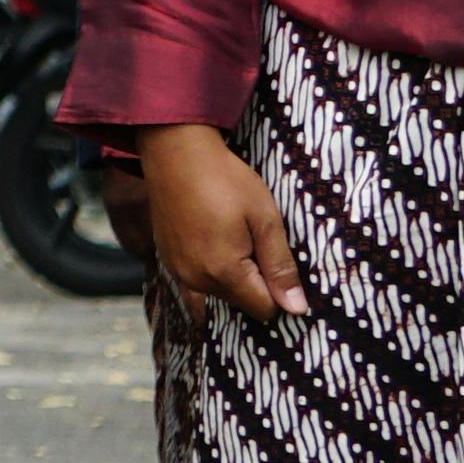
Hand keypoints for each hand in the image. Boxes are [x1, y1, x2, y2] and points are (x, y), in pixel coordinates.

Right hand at [127, 122, 296, 320]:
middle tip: (256, 240)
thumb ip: (280, 266)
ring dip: (232, 277)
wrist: (175, 153)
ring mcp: (177, 270)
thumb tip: (296, 309)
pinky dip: (211, 270)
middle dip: (256, 282)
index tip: (278, 259)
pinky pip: (197, 281)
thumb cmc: (226, 179)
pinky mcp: (167, 259)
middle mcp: (196, 279)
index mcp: (224, 271)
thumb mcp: (265, 218)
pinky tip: (214, 239)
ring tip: (234, 236)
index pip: (264, 309)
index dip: (280, 290)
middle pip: (241, 303)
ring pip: (218, 293)